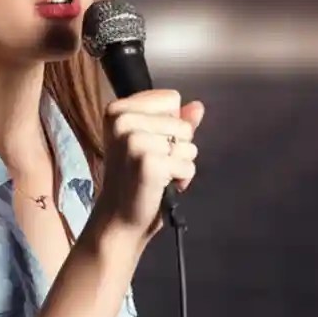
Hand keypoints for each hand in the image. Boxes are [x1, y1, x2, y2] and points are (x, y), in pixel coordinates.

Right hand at [90, 89, 204, 253]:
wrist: (119, 218)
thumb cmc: (134, 179)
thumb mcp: (152, 141)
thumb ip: (176, 120)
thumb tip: (198, 106)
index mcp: (119, 109)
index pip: (171, 98)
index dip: (170, 124)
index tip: (151, 144)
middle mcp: (123, 120)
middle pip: (182, 123)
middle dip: (177, 147)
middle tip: (152, 164)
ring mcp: (134, 141)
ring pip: (188, 144)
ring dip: (179, 164)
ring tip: (157, 174)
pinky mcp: (149, 162)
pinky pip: (188, 165)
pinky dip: (181, 179)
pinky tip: (161, 185)